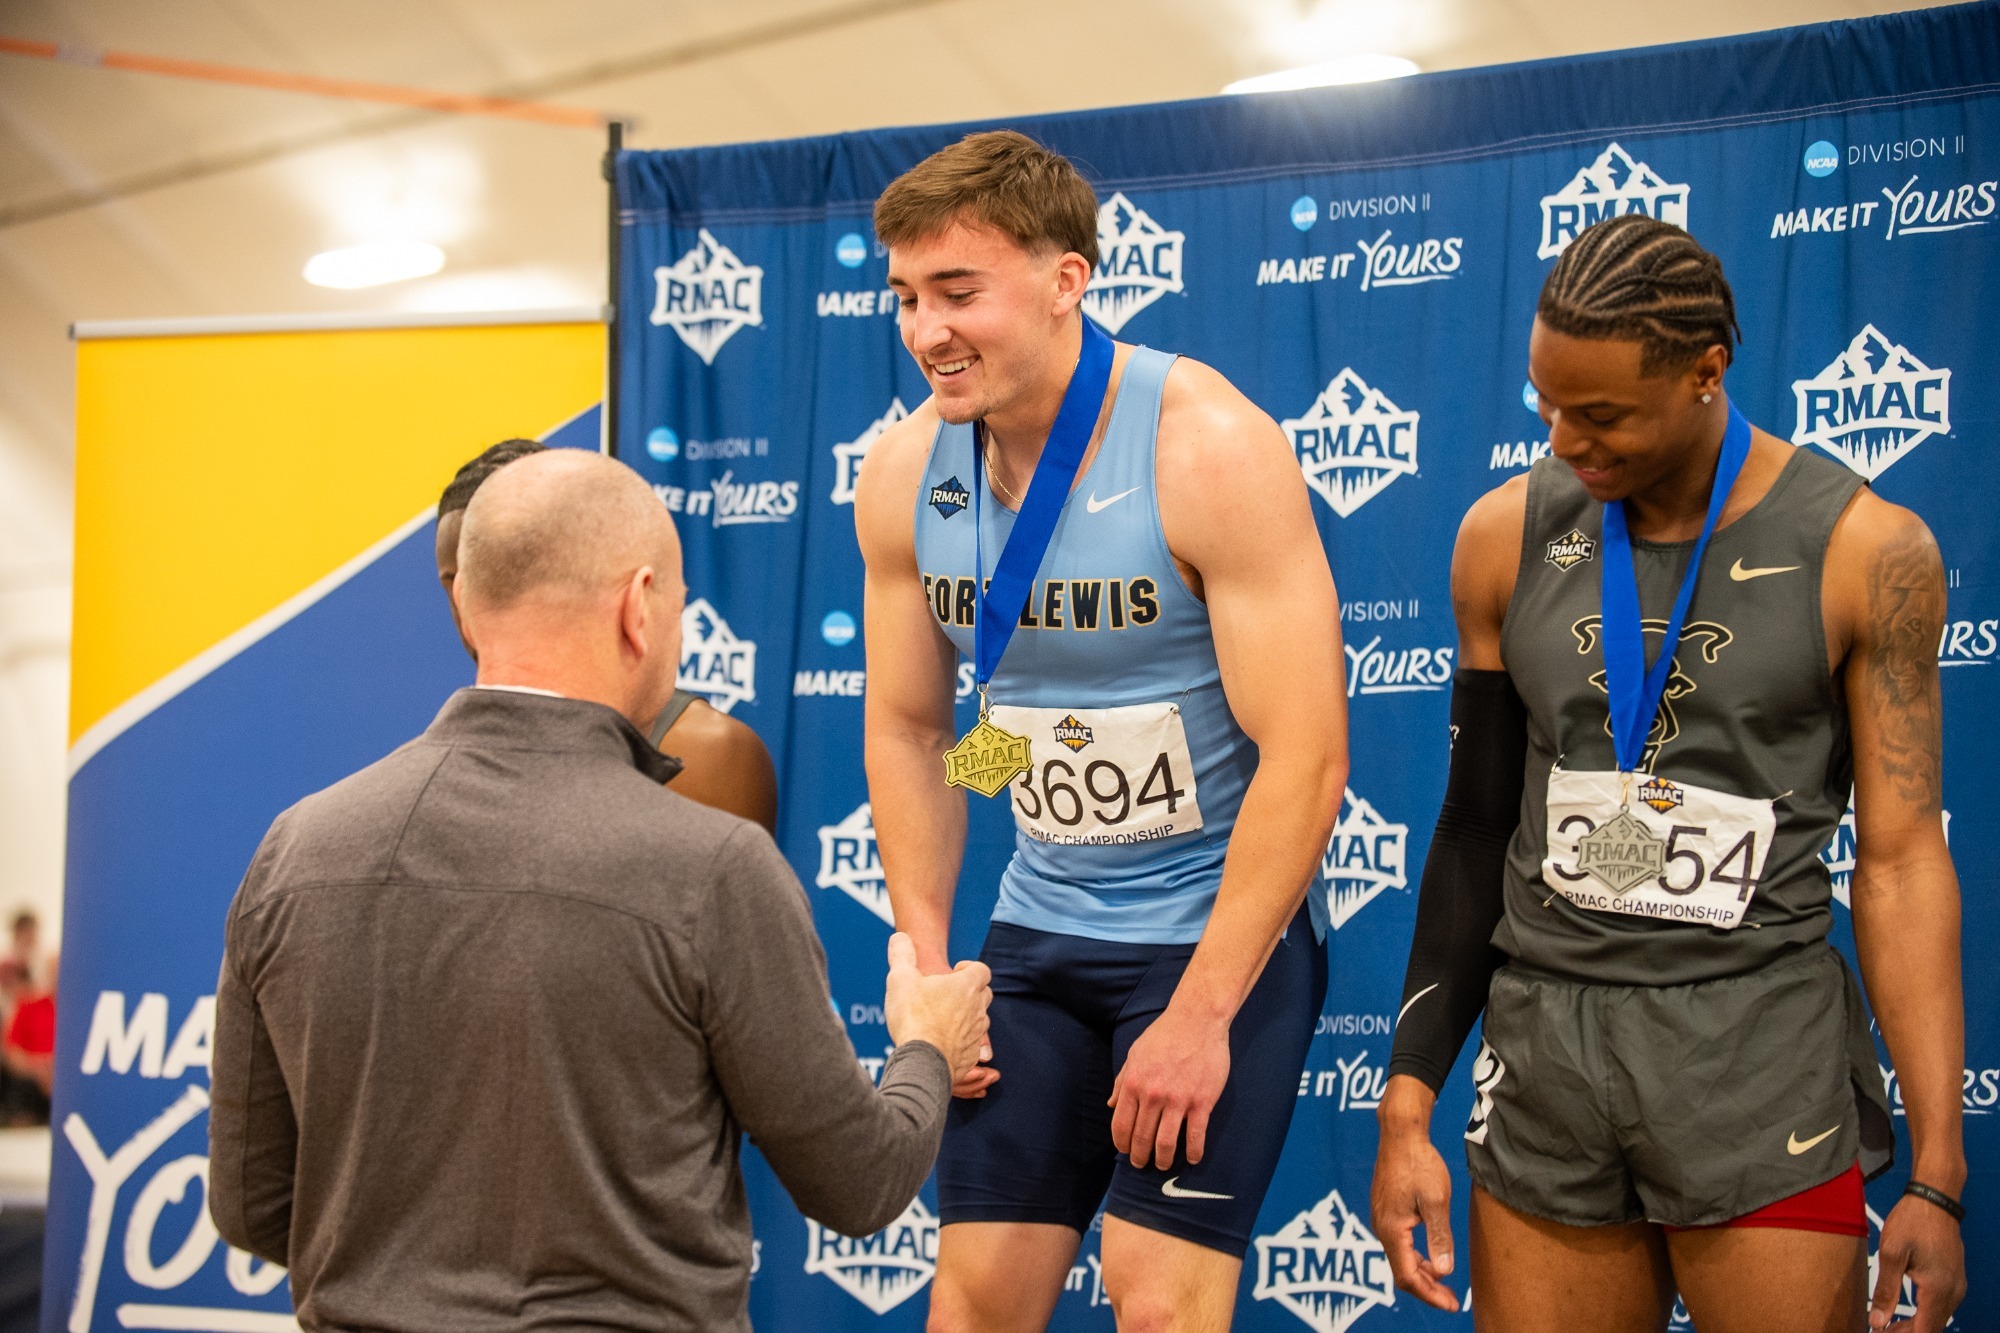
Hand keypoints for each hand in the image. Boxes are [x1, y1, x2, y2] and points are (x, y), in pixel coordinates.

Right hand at [883, 933, 995, 1095]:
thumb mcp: (901, 979)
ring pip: (980, 1020)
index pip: (982, 970)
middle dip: (970, 991)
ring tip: (943, 1019)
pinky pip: (972, 1044)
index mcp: (966, 986)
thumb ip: (902, 955)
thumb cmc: (914, 1018)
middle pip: (984, 994)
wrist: (922, 1063)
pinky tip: (943, 1043)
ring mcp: (976, 1034)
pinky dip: (962, 1041)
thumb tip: (900, 937)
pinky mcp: (971, 1056)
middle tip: (948, 995)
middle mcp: (978, 1009)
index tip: (954, 972)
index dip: (970, 968)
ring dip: (966, 1017)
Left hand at [1108, 1004, 1229, 1170]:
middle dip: (1139, 1156)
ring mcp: (1178, 1100)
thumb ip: (1122, 1080)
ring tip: (1162, 1164)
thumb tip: (1110, 1104)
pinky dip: (1192, 1152)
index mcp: (1133, 1084)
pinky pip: (1195, 1136)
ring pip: (1166, 1143)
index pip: (1120, 1125)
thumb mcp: (1135, 1054)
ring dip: (1162, 1159)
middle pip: (1142, 1138)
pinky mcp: (1202, 1102)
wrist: (1197, 1019)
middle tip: (1141, 1164)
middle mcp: (1152, 1095)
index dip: (1121, 1143)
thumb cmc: (1164, 1035)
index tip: (1125, 1151)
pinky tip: (1191, 1159)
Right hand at [1371, 1075, 1457, 1311]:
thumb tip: (1444, 1271)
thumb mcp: (1436, 1201)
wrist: (1400, 1134)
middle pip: (1401, 1271)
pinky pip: (1398, 1243)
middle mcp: (1382, 1228)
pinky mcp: (1385, 1210)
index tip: (1451, 1305)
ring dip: (1422, 1273)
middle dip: (1427, 1289)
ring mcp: (1381, 1219)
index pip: (1408, 1276)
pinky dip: (1415, 1256)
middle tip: (1452, 1300)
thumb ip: (1439, 1237)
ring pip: (1400, 1258)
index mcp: (1393, 1229)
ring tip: (1445, 1282)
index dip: (1429, 1295)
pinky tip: (1431, 1256)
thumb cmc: (1419, 1163)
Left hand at [1870, 1193, 1964, 1330]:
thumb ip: (1886, 1290)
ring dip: (1915, 1324)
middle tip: (1880, 1328)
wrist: (1934, 1199)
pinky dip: (1924, 1313)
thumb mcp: (1891, 1254)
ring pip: (1937, 1318)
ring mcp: (1957, 1285)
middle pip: (1932, 1327)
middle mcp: (1953, 1292)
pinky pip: (1941, 1305)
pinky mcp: (1954, 1278)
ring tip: (1888, 1322)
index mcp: (1938, 1290)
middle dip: (1906, 1332)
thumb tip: (1877, 1321)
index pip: (1924, 1330)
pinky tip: (1905, 1309)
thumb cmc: (1911, 1222)